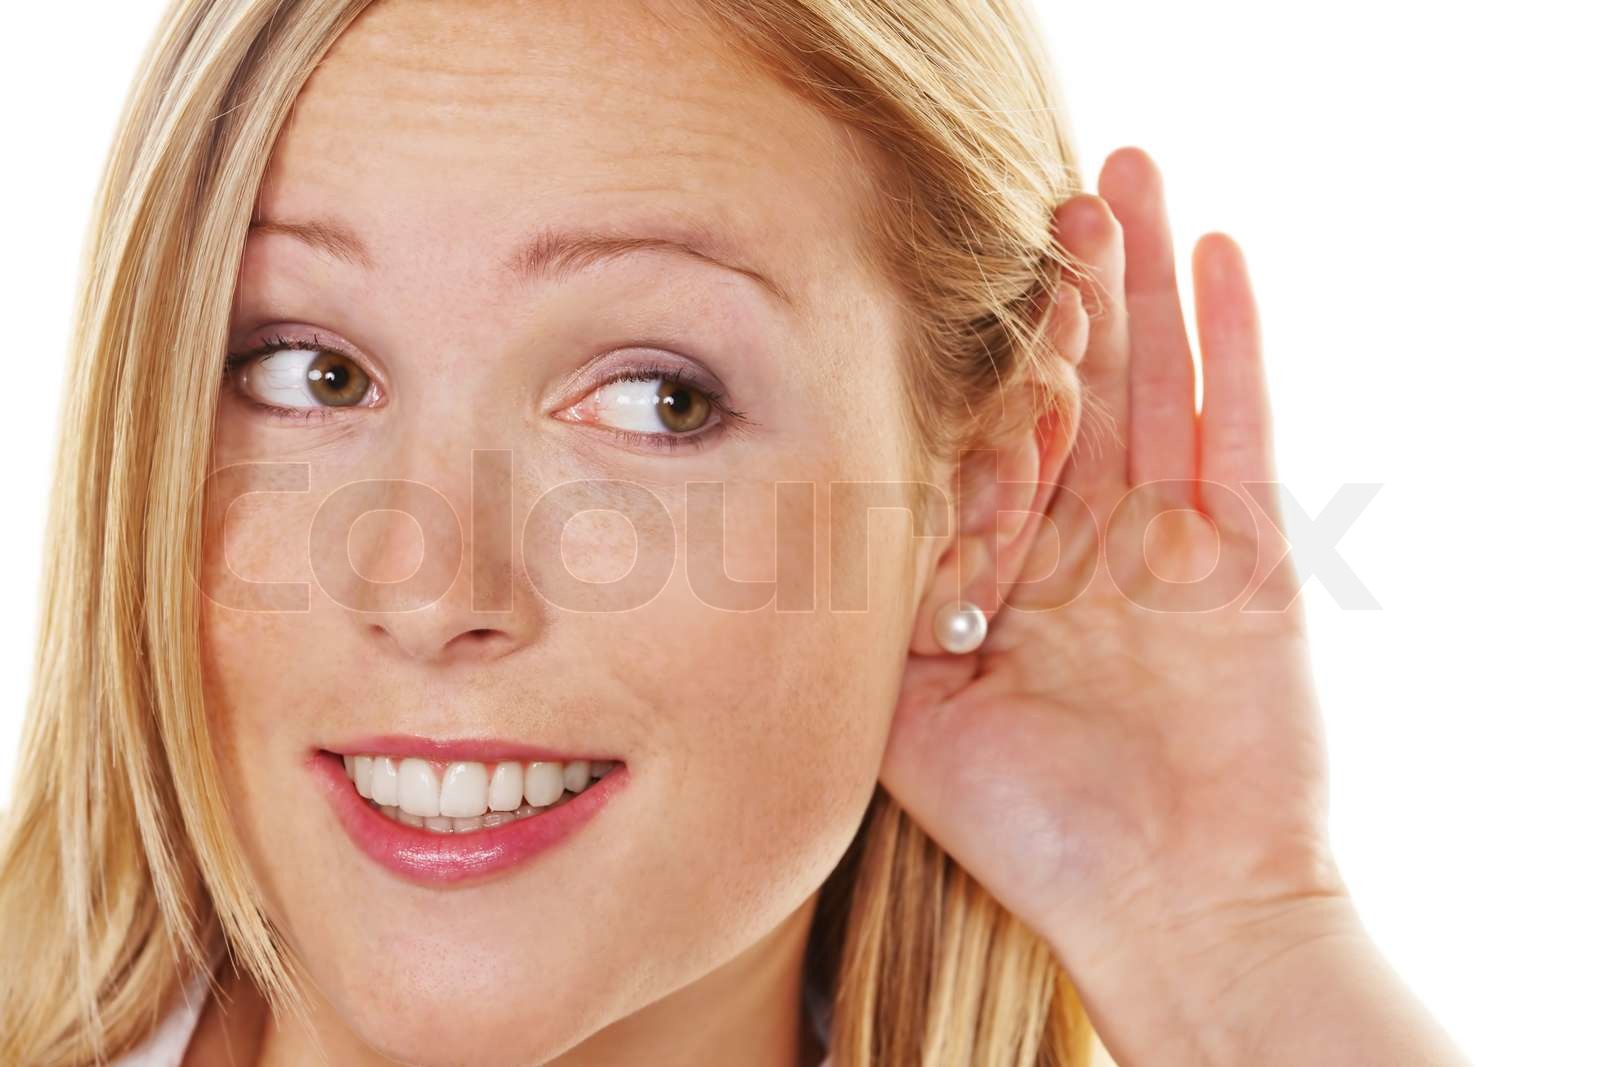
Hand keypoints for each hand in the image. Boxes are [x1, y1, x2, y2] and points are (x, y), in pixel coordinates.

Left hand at [880, 146, 1346, 1056]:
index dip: (980, 376)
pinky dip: (1234, 343)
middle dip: (1062, 296)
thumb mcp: (916, 720)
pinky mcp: (1252, 557)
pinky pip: (1242, 429)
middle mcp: (1092, 547)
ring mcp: (1175, 545)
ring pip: (1156, 385)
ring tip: (1120, 178)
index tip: (954, 292)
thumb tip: (828, 527)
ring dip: (1140, 283)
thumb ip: (879, 622)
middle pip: (1079, 391)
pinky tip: (1216, 254)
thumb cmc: (1037, 831)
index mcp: (1013, 578)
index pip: (991, 446)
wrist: (1171, 904)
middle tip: (1042, 199)